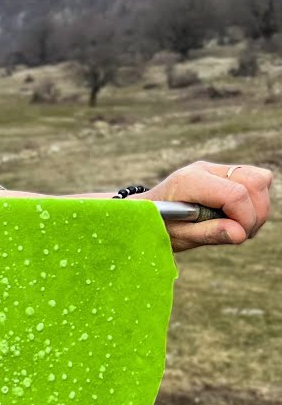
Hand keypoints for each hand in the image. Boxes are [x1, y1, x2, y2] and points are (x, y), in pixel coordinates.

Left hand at [138, 161, 272, 251]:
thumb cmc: (158, 225)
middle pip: (254, 181)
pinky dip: (254, 200)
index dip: (245, 218)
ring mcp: (213, 168)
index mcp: (189, 182)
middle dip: (256, 212)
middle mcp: (204, 169)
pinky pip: (254, 180)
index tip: (239, 236)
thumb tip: (240, 234)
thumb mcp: (179, 235)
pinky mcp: (222, 173)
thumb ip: (209, 233)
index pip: (235, 193)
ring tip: (237, 226)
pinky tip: (236, 216)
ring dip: (258, 206)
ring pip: (259, 178)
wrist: (144, 213)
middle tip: (241, 233)